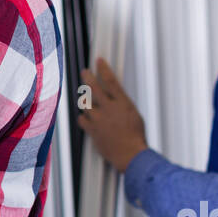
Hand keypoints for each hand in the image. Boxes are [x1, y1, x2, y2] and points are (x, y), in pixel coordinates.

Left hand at [77, 57, 149, 172]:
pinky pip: (81, 119)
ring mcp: (98, 119)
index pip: (111, 81)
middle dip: (87, 77)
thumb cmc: (135, 137)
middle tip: (84, 72)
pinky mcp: (92, 130)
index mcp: (122, 103)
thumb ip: (122, 105)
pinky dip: (83, 118)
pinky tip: (87, 118)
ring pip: (85, 103)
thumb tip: (115, 98)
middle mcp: (109, 109)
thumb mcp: (134, 115)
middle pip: (93, 87)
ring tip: (87, 100)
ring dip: (85, 101)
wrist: (130, 155)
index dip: (103, 69)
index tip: (99, 61)